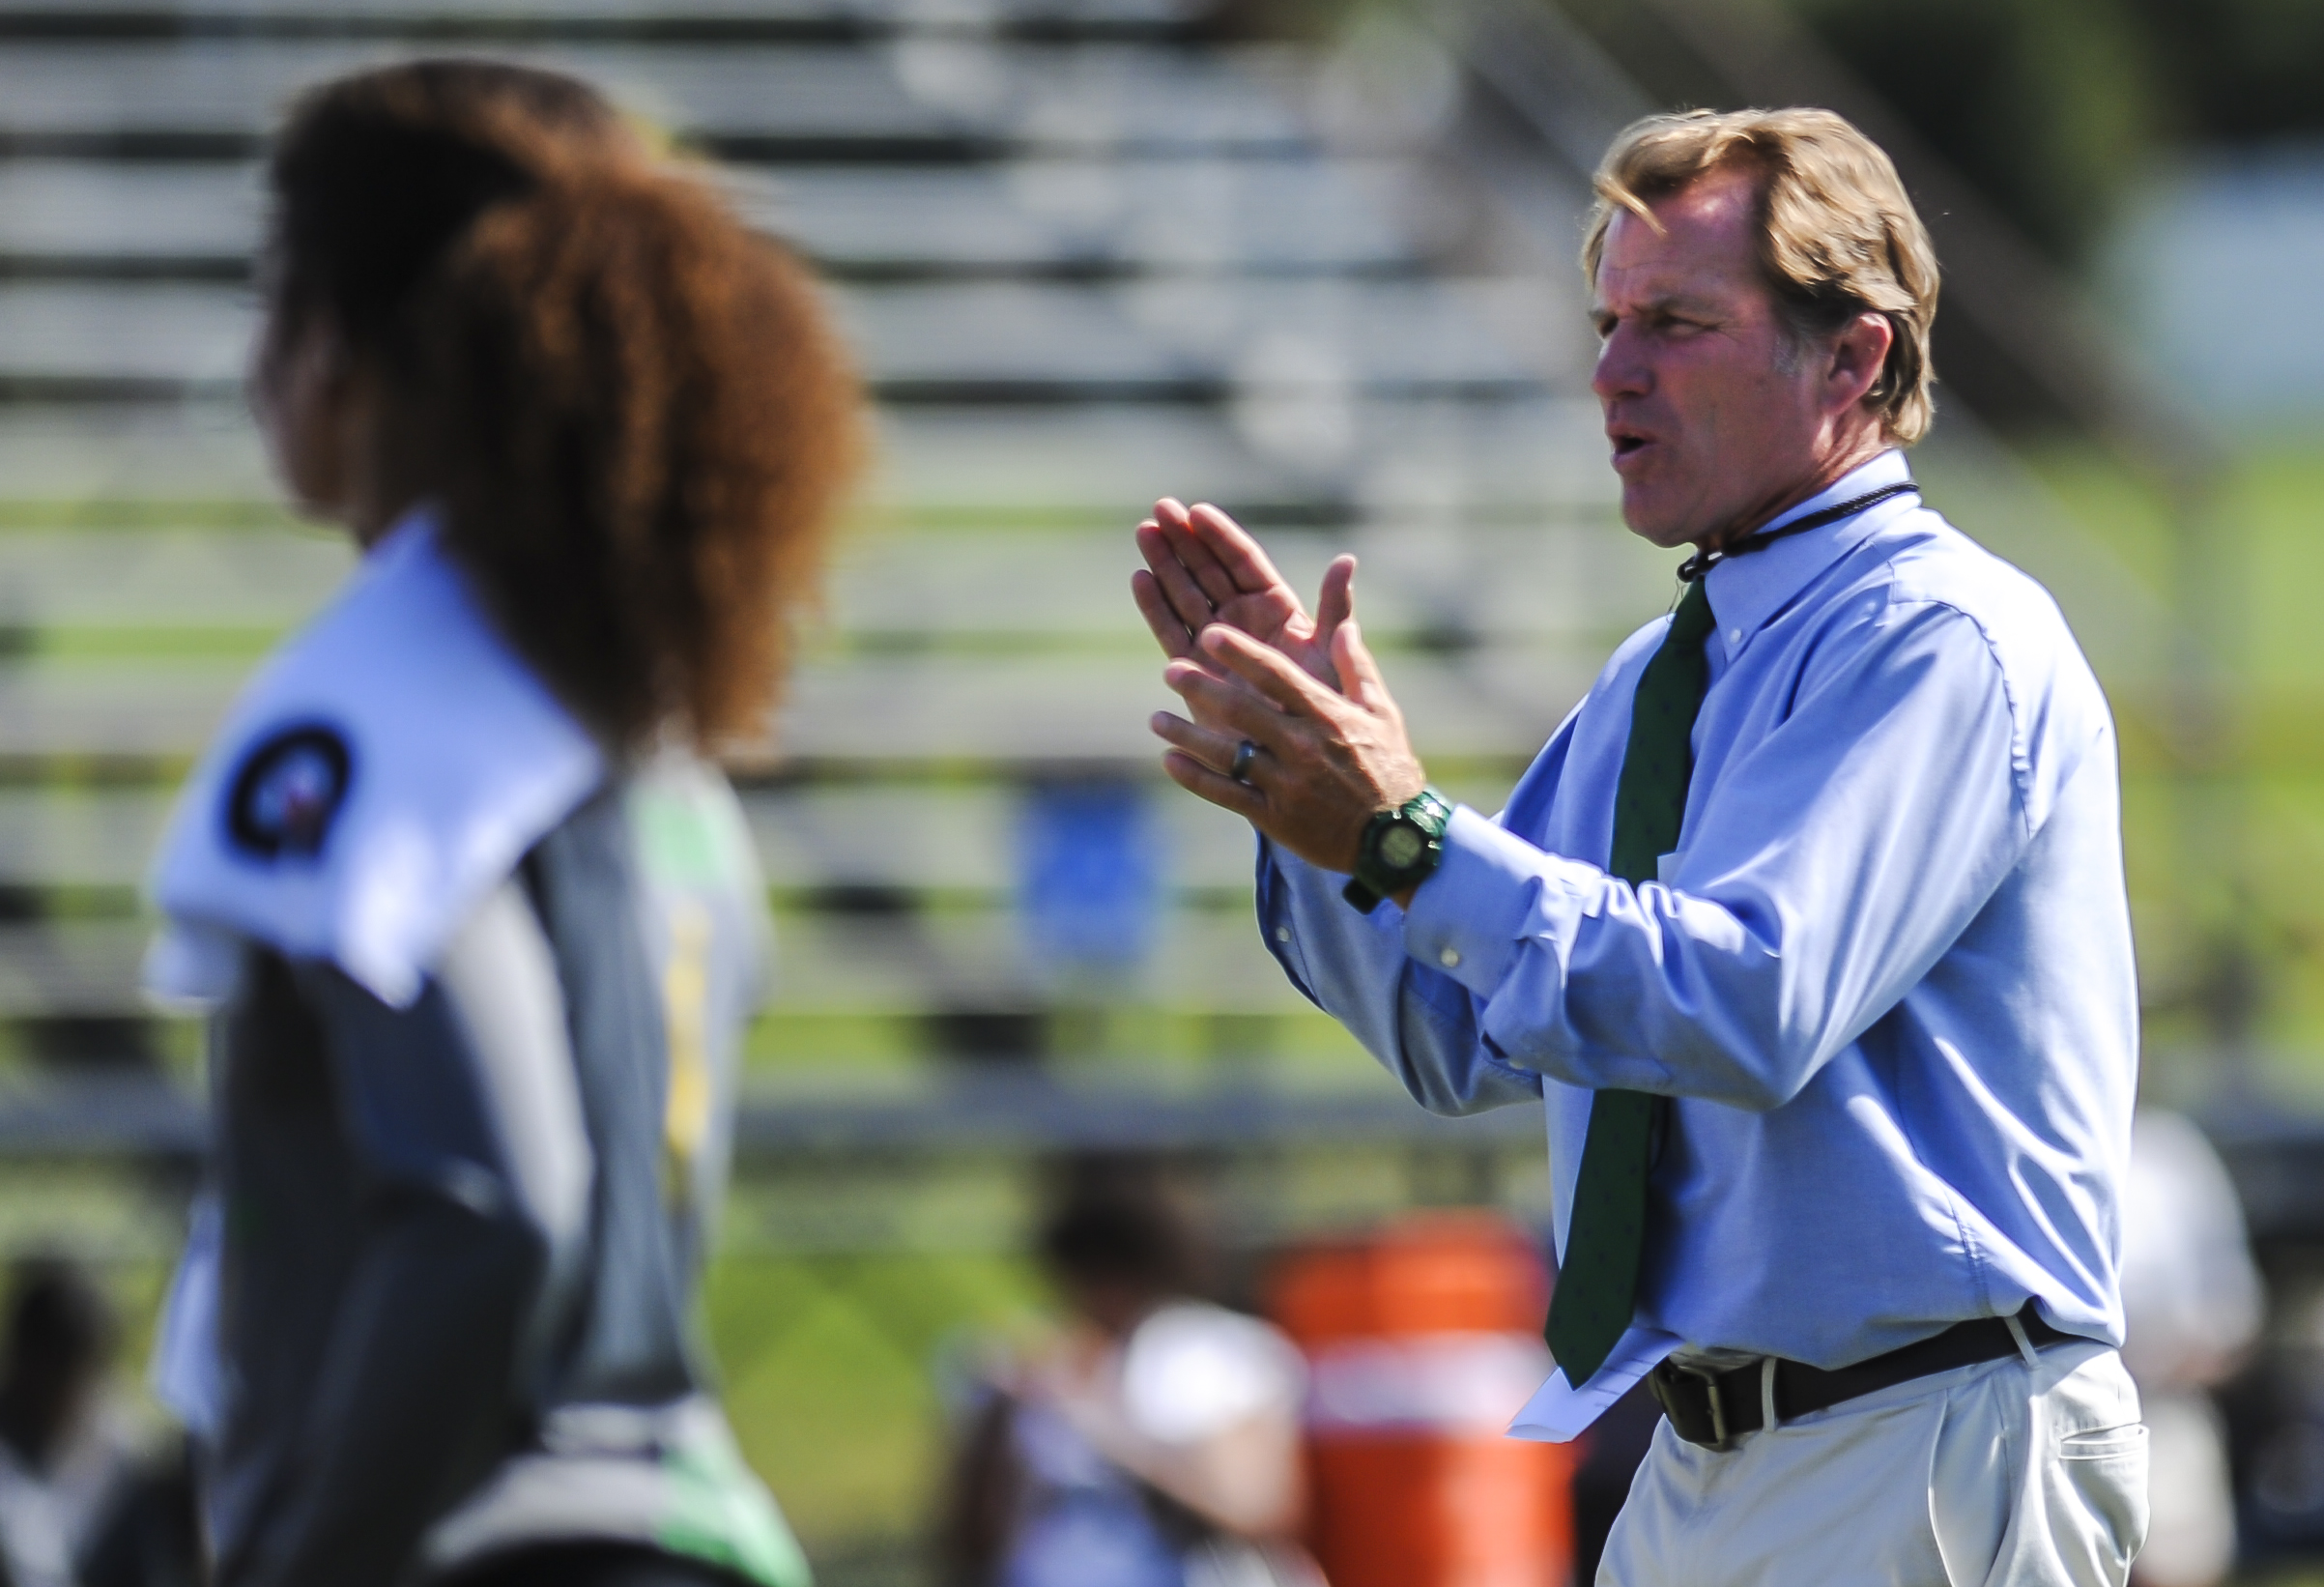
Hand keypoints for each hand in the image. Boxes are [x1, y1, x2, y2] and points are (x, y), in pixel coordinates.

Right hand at [1131, 497, 1353, 691]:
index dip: (1220, 536)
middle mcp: (1243, 619)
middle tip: (1159, 510)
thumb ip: (1334, 607)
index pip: (1243, 562)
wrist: (1299, 756)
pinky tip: (1140, 578)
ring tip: (1144, 532)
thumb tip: (1346, 560)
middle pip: (1208, 570)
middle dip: (1184, 540)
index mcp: (1276, 607)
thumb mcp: (1331, 651)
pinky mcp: (1195, 670)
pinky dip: (1155, 606)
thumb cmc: (1323, 703)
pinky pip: (1171, 630)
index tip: (1196, 511)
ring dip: (1164, 564)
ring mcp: (1216, 642)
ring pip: (1185, 594)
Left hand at [1151, 614, 1425, 874]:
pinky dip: (1195, 778)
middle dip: (1201, 688)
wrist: (1395, 839)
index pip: (1276, 675)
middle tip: (1170, 670)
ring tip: (1156, 719)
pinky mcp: (1275, 817)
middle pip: (1242, 710)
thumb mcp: (1382, 713)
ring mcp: (1286, 784)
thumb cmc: (1389, 768)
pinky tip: (1169, 761)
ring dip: (1186, 735)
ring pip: (1226, 754)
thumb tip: (1345, 626)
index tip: (1210, 635)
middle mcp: (1302, 747)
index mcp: (1327, 716)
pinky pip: (1226, 794)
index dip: (1240, 653)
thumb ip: (1356, 668)